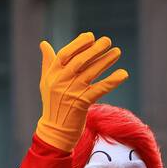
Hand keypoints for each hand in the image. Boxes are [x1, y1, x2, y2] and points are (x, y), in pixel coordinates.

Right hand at [35, 32, 128, 152]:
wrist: (55, 131)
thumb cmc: (52, 104)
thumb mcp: (46, 82)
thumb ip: (48, 62)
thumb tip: (43, 43)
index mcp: (53, 74)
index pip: (65, 54)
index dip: (78, 44)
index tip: (90, 37)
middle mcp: (61, 82)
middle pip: (80, 61)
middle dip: (95, 50)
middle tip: (107, 41)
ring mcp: (72, 92)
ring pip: (91, 73)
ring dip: (106, 61)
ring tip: (117, 52)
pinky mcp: (82, 103)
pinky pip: (100, 89)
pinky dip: (112, 81)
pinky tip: (123, 74)